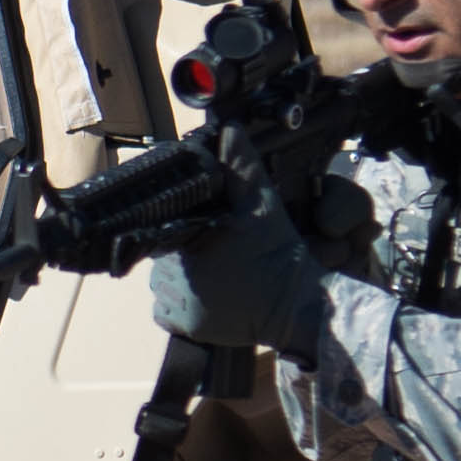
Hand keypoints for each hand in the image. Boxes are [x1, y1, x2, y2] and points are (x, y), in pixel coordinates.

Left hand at [145, 182, 329, 353]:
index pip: (166, 228)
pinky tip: (210, 295)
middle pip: (165, 257)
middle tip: (218, 253)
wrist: (295, 304)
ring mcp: (179, 306)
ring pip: (166, 284)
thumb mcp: (260, 202)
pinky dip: (183, 306)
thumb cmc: (276, 253)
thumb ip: (241, 167)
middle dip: (185, 252)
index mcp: (181, 244)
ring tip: (216, 274)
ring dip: (182, 279)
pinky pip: (170, 313)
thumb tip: (228, 131)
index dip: (185, 226)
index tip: (208, 231)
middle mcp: (171, 278)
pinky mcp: (187, 329)